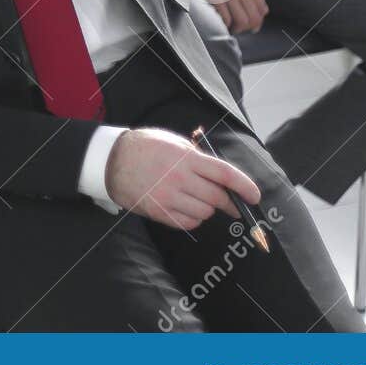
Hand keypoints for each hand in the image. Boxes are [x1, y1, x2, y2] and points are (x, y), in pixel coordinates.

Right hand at [104, 127, 260, 230]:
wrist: (111, 160)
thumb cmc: (144, 147)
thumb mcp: (173, 141)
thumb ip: (197, 157)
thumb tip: (221, 176)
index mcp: (186, 158)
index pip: (225, 174)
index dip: (245, 186)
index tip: (255, 196)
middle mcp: (179, 178)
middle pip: (218, 197)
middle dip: (229, 202)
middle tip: (233, 204)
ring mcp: (169, 197)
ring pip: (205, 212)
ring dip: (208, 208)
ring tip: (197, 198)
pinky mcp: (159, 212)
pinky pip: (189, 222)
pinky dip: (193, 218)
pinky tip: (186, 207)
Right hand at [182, 0, 267, 33]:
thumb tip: (264, 12)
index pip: (261, 10)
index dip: (257, 22)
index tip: (250, 27)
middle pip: (253, 17)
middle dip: (247, 28)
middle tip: (239, 29)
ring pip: (242, 21)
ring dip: (237, 29)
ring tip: (231, 28)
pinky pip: (226, 19)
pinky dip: (225, 25)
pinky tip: (222, 23)